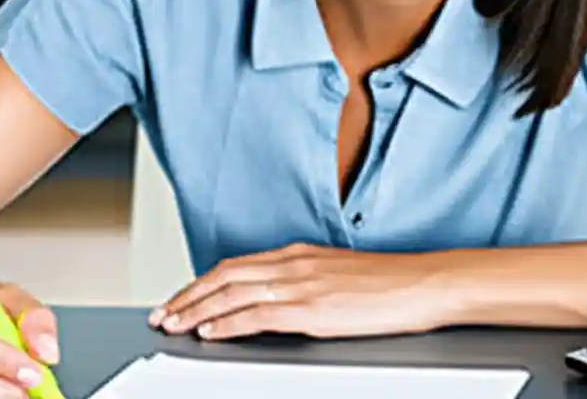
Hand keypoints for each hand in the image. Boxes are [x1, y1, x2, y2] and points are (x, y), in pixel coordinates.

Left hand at [147, 242, 450, 340]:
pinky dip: (227, 323)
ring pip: (232, 293)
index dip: (201, 282)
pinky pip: (258, 314)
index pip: (235, 265)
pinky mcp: (312, 308)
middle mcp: (293, 263)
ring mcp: (301, 284)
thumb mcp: (338, 275)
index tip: (180, 298)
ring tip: (174, 325)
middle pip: (224, 276)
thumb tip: (281, 300)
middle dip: (187, 296)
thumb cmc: (391, 283)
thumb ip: (306, 282)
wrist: (424, 283)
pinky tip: (211, 333)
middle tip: (162, 314)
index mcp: (298, 254)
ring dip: (196, 311)